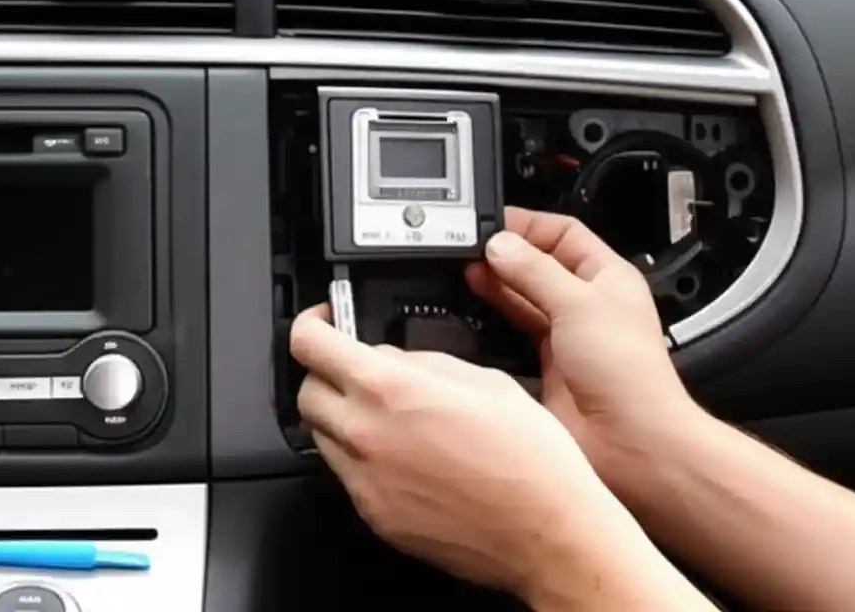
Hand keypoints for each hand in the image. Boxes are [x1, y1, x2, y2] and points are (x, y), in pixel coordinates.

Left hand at [290, 305, 699, 609]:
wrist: (547, 531)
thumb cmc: (530, 459)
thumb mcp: (485, 380)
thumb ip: (425, 363)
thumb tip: (395, 358)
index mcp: (390, 390)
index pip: (311, 345)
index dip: (311, 324)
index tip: (324, 322)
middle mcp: (366, 436)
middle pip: (307, 393)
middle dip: (325, 373)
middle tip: (357, 368)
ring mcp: (365, 482)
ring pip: (324, 436)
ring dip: (344, 417)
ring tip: (392, 416)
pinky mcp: (375, 517)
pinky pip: (349, 476)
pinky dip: (365, 458)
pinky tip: (408, 456)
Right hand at [465, 207, 705, 504]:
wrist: (630, 441)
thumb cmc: (629, 372)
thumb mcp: (578, 304)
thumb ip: (535, 271)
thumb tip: (501, 244)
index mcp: (607, 276)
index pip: (563, 233)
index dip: (528, 224)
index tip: (491, 223)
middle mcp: (586, 304)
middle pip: (538, 265)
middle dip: (505, 255)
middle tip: (469, 249)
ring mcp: (565, 336)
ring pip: (522, 299)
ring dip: (495, 286)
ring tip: (465, 272)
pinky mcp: (545, 368)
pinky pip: (512, 335)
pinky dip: (492, 322)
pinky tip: (472, 312)